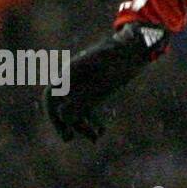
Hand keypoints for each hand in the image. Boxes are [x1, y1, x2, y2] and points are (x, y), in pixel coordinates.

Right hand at [44, 23, 167, 142]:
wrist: (135, 48)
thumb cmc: (119, 57)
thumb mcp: (105, 77)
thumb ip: (85, 95)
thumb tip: (64, 116)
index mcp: (71, 71)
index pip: (51, 94)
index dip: (52, 113)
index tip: (63, 127)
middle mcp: (74, 79)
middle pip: (60, 104)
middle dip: (63, 122)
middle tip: (68, 139)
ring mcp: (85, 86)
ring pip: (75, 109)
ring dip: (82, 125)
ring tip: (95, 138)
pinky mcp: (96, 92)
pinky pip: (88, 110)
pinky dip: (93, 122)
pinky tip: (102, 132)